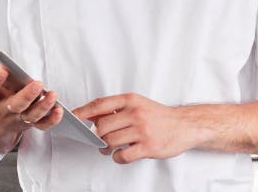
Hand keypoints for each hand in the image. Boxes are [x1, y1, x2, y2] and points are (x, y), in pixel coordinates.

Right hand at [0, 52, 63, 151]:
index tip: (1, 70)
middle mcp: (1, 112)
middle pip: (15, 106)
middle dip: (26, 96)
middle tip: (37, 84)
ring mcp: (15, 120)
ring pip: (31, 116)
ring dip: (43, 107)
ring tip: (52, 94)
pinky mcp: (26, 124)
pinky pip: (41, 125)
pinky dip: (51, 120)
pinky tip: (59, 110)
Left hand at [73, 93, 190, 163]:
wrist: (185, 125)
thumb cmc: (158, 115)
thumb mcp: (138, 104)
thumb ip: (116, 109)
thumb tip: (92, 115)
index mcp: (131, 100)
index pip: (100, 104)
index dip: (83, 111)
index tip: (73, 117)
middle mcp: (135, 113)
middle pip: (101, 126)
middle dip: (95, 135)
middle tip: (97, 140)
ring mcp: (142, 130)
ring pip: (110, 141)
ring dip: (104, 148)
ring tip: (108, 148)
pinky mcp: (148, 147)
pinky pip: (123, 155)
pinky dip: (117, 158)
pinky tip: (121, 155)